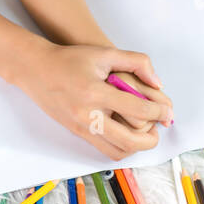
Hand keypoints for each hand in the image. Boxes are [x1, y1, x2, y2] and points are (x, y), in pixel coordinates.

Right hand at [13, 42, 174, 161]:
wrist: (36, 69)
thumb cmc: (72, 58)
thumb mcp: (105, 52)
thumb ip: (136, 62)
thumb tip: (158, 83)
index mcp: (96, 92)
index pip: (137, 110)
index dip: (158, 112)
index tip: (167, 112)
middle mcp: (88, 115)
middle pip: (130, 140)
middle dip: (152, 138)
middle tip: (160, 128)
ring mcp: (81, 127)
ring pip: (118, 151)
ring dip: (137, 146)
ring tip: (146, 132)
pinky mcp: (77, 133)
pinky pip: (105, 151)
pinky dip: (122, 147)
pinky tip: (129, 134)